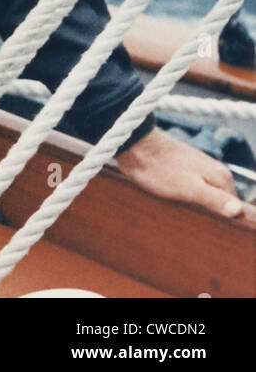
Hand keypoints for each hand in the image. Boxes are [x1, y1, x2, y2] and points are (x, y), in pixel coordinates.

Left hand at [116, 126, 255, 225]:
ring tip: (180, 212)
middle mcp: (214, 172)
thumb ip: (214, 198)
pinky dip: (184, 199)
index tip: (209, 227)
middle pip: (220, 204)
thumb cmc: (158, 167)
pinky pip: (191, 191)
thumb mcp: (187, 188)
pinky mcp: (183, 171)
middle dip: (209, 215)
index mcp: (222, 177)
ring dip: (195, 207)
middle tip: (191, 220)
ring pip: (204, 198)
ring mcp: (199, 171)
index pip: (235, 209)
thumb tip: (237, 211)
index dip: (224, 221)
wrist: (133, 144)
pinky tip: (174, 204)